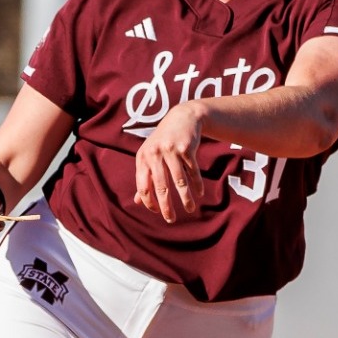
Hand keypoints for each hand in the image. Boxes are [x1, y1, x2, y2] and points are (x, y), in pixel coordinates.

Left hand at [133, 101, 208, 223]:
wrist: (182, 118)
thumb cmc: (163, 142)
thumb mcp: (150, 157)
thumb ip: (144, 178)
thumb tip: (138, 201)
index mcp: (142, 158)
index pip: (143, 186)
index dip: (149, 202)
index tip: (157, 212)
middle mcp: (154, 154)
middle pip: (161, 187)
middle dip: (166, 206)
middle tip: (171, 219)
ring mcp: (170, 150)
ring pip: (179, 181)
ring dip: (186, 198)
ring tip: (190, 209)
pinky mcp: (186, 148)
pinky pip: (193, 171)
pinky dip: (197, 184)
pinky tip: (199, 193)